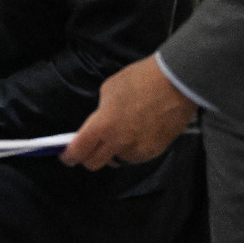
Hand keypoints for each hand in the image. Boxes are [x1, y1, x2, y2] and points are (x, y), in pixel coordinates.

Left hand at [62, 56, 196, 168]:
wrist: (177, 83)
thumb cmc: (140, 79)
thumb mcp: (110, 90)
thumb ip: (101, 112)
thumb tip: (101, 123)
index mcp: (103, 126)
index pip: (79, 151)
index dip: (69, 156)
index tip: (66, 155)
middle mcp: (119, 143)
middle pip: (94, 163)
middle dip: (88, 157)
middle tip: (89, 148)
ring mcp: (138, 150)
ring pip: (117, 160)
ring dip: (113, 152)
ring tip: (120, 134)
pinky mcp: (154, 151)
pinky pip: (136, 157)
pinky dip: (132, 150)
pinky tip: (138, 134)